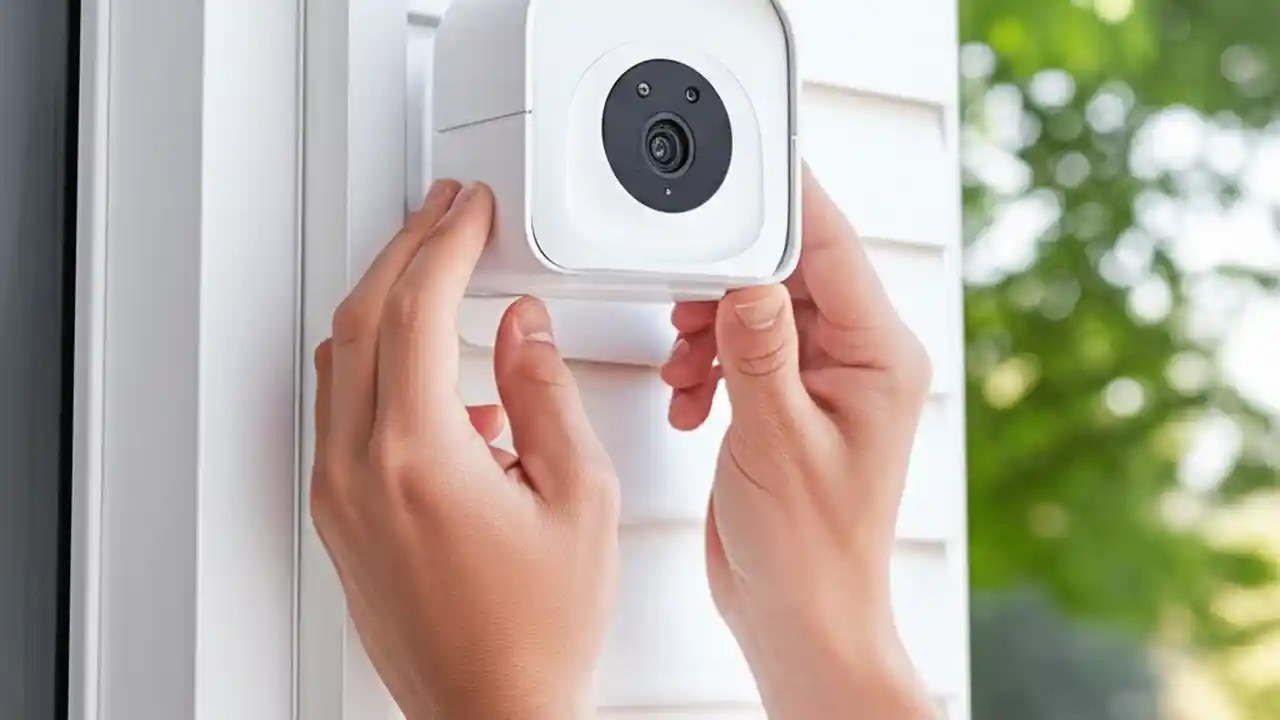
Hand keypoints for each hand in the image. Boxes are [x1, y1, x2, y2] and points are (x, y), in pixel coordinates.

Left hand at [311, 181, 619, 719]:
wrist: (491, 712)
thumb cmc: (538, 632)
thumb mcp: (578, 499)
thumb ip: (548, 396)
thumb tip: (525, 328)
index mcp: (419, 456)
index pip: (420, 309)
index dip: (447, 243)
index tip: (469, 211)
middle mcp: (359, 470)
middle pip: (364, 318)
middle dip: (407, 250)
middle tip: (446, 216)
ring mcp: (338, 495)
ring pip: (341, 360)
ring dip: (384, 302)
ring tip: (432, 272)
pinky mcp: (338, 516)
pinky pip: (340, 410)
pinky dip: (376, 364)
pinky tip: (431, 375)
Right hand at [662, 168, 935, 718]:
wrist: (800, 613)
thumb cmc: (813, 549)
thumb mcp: (776, 440)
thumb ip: (759, 351)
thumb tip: (750, 278)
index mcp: (880, 357)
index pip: (831, 248)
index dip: (783, 203)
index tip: (743, 167)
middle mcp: (858, 360)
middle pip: (789, 271)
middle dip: (727, 282)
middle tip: (688, 303)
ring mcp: (822, 379)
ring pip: (760, 307)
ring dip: (712, 326)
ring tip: (688, 364)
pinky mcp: (787, 399)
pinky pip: (744, 345)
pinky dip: (708, 360)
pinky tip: (692, 395)